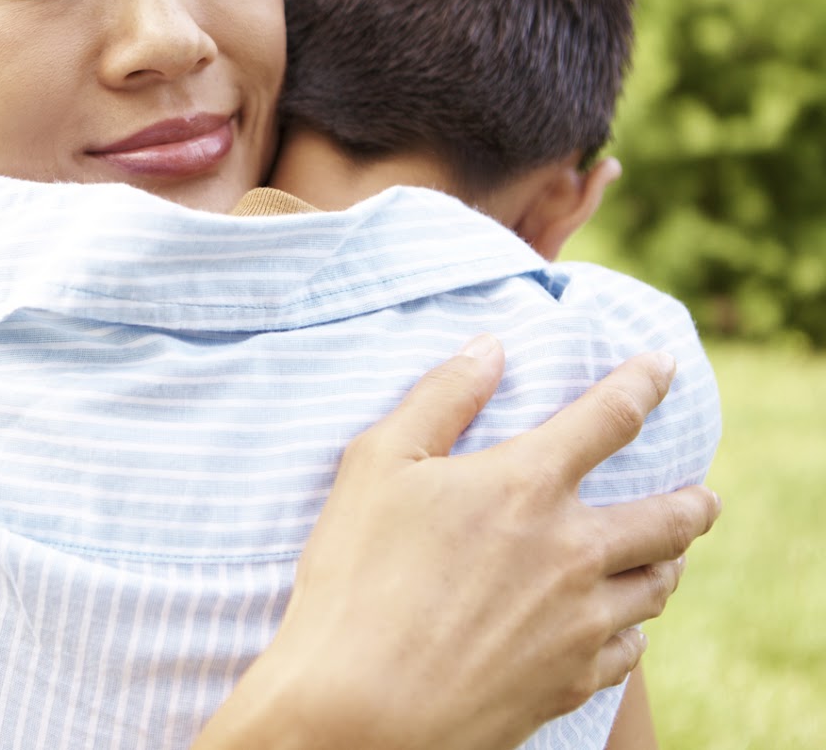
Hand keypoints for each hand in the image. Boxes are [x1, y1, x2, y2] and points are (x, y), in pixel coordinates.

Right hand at [209, 336, 719, 749]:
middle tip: (703, 497)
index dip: (642, 383)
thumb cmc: (355, 577)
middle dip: (692, 500)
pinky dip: (633, 629)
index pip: (610, 418)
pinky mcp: (573, 679)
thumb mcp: (375, 465)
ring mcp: (580, 620)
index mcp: (526, 485)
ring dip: (669, 564)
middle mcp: (573, 549)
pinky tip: (621, 627)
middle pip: (668, 517)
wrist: (361, 708)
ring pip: (658, 585)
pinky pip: (631, 648)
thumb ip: (439, 398)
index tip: (662, 366)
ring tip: (667, 559)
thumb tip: (489, 349)